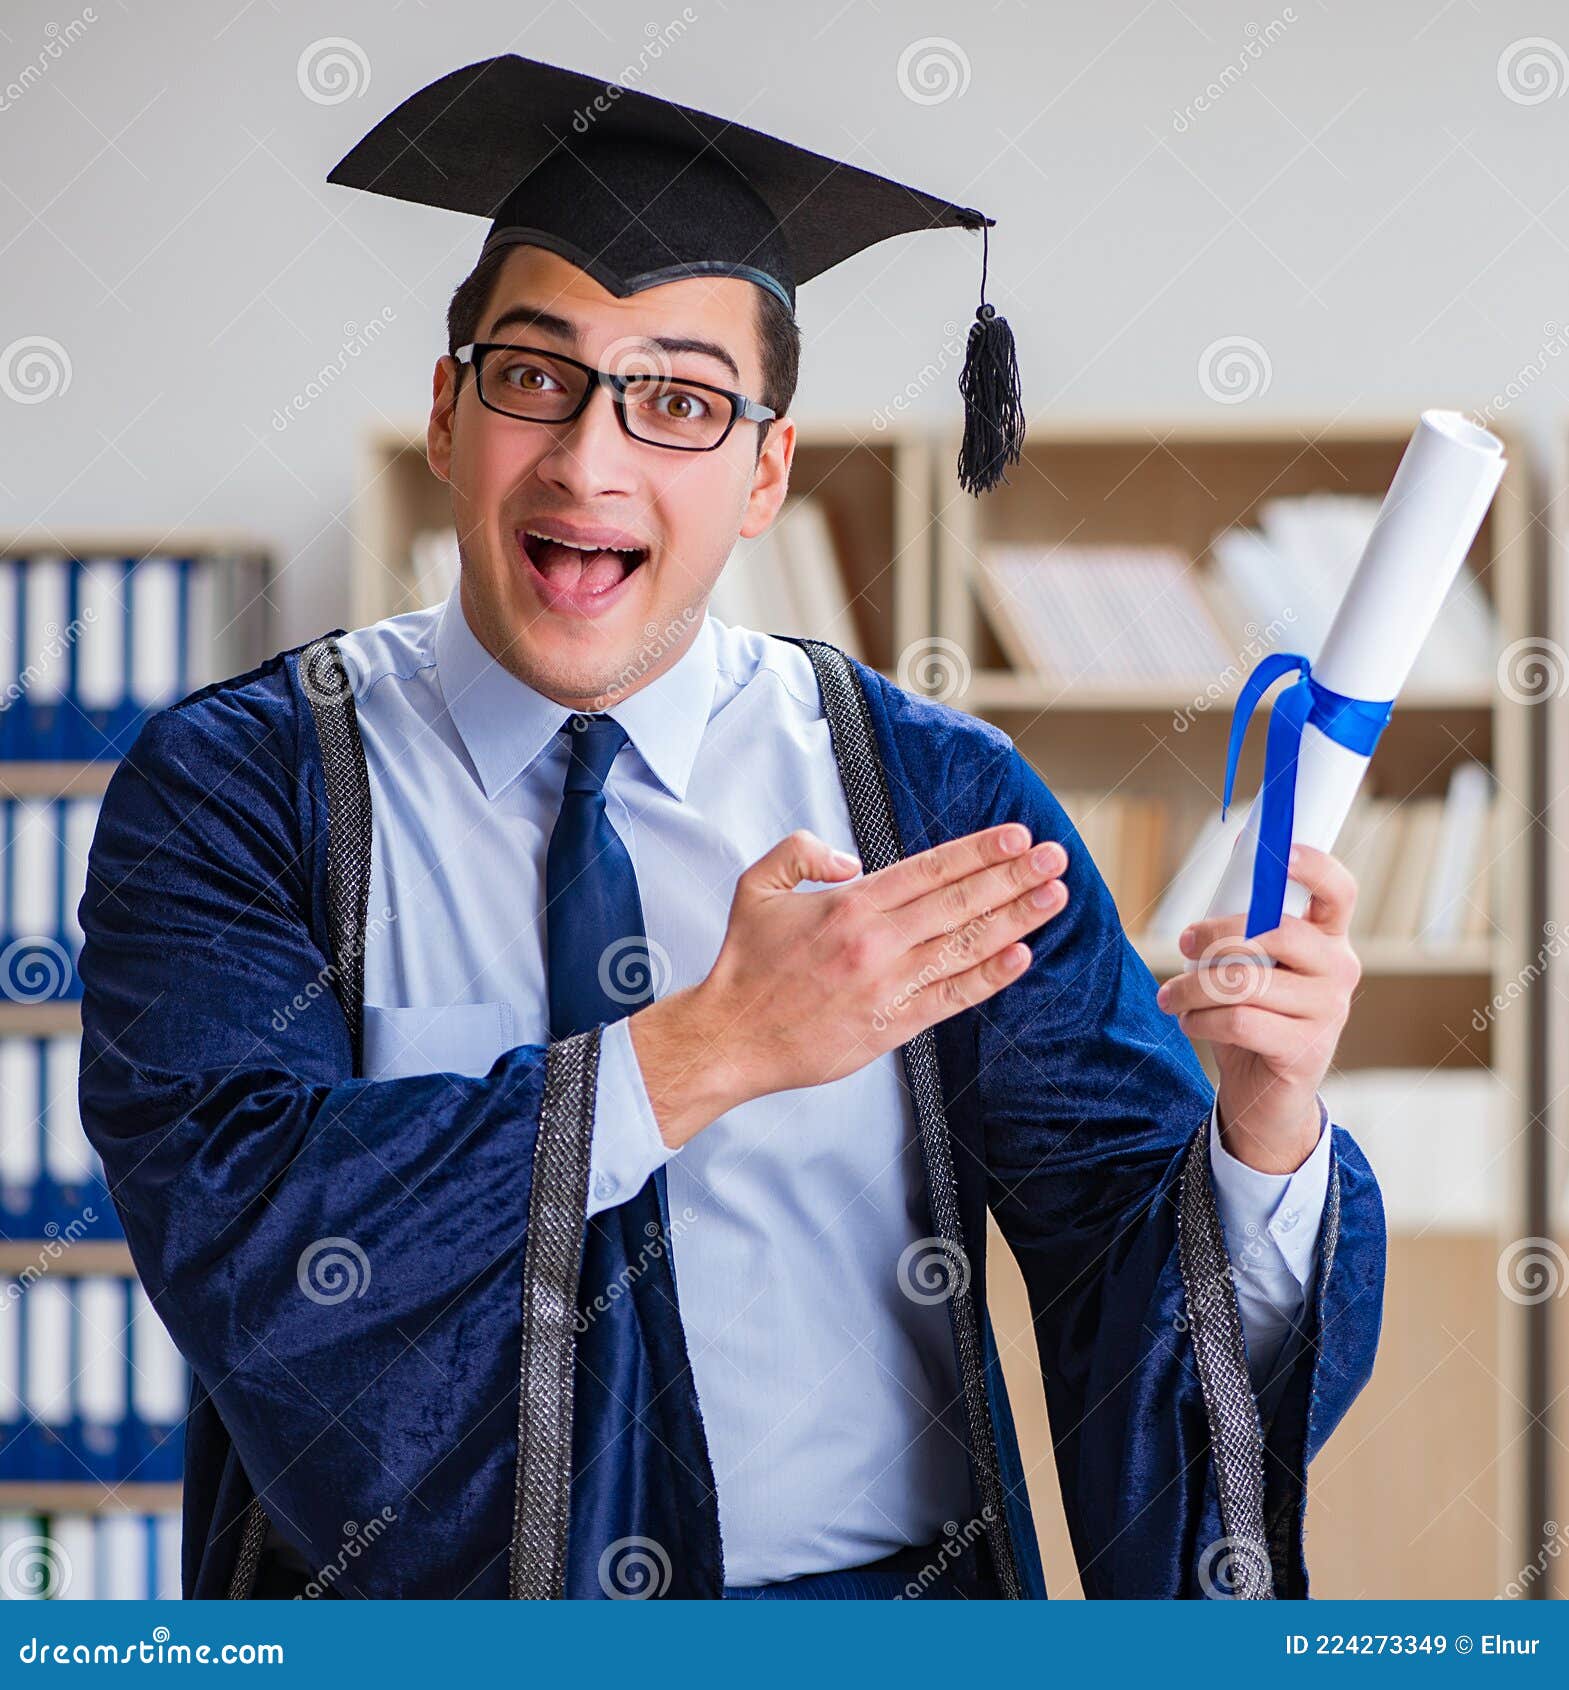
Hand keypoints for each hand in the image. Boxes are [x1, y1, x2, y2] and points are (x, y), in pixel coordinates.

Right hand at [631, 822, 1068, 1146]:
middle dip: (1013, 876)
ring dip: (1015, 918)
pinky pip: (952, 996)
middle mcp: (876, 942)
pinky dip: (989, 976)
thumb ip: (800, 852)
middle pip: (960, 901)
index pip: (930, 869)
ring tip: (1052, 896)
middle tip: (1054, 857)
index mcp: (848, 904)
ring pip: (965, 944)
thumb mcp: (756, 887)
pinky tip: (1021, 956)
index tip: (1016, 836)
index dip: (979, 851)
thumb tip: (851, 858)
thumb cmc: (745, 965)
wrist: (731, 1037)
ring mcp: (888, 985)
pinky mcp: (893, 1025)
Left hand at [1154, 844, 1358, 1173]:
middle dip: (1216, 933)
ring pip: (1245, 979)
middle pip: (1276, 931)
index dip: (1314, 866)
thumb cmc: (1253, 1018)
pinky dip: (1201, 1018)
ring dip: (1192, 985)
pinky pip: (1240, 1019)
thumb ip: (1245, 926)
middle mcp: (1339, 970)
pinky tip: (1190, 1022)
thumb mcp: (1250, 966)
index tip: (1276, 849)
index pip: (1340, 892)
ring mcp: (1328, 1012)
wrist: (1265, 1098)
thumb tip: (1231, 865)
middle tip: (1182, 943)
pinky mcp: (1305, 1050)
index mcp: (1329, 939)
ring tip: (1171, 996)